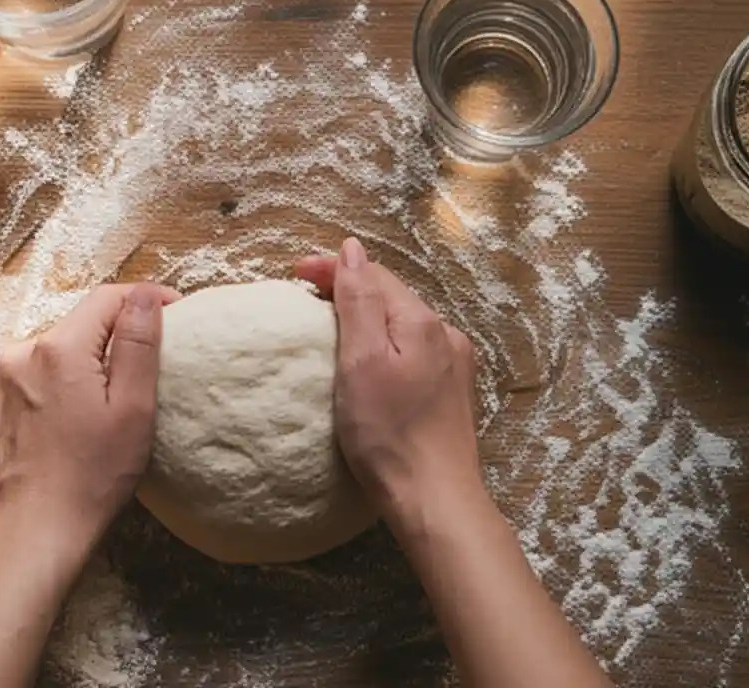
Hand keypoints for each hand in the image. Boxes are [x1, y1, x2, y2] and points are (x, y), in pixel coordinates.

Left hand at [0, 282, 181, 555]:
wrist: (38, 528)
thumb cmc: (92, 476)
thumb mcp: (132, 408)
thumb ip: (138, 344)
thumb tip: (146, 296)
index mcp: (58, 348)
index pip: (108, 297)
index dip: (146, 299)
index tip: (178, 313)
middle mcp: (25, 351)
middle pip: (85, 319)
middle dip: (123, 328)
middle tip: (160, 352)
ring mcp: (9, 374)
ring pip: (67, 342)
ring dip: (98, 352)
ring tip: (128, 382)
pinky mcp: (5, 396)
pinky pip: (48, 367)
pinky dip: (75, 373)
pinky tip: (92, 404)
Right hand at [296, 237, 482, 530]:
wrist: (435, 499)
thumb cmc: (388, 435)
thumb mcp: (361, 362)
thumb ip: (358, 302)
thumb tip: (352, 249)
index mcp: (422, 322)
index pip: (374, 275)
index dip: (334, 268)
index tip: (295, 272)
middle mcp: (446, 336)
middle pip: (391, 297)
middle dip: (350, 288)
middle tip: (306, 293)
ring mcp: (454, 366)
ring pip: (403, 325)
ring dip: (367, 316)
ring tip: (332, 322)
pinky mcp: (451, 394)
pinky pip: (413, 352)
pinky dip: (385, 345)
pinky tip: (369, 361)